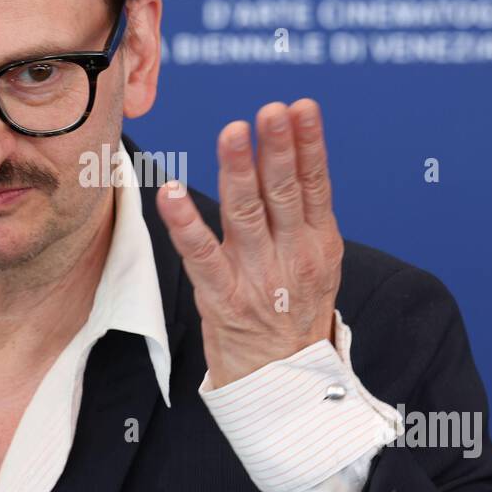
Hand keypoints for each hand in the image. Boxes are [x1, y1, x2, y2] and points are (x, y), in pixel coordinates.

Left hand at [155, 99, 344, 387]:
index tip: (302, 107)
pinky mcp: (223, 299)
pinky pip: (201, 256)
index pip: (315, 184)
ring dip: (238, 171)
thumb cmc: (294, 312)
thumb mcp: (316, 262)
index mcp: (319, 243)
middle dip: (277, 148)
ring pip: (247, 215)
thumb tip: (291, 151)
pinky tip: (171, 192)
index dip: (308, 144)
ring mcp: (257, 278)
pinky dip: (185, 223)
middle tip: (270, 111)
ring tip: (233, 132)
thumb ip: (303, 214)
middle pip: (284, 194)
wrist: (286, 384)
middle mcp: (293, 256)